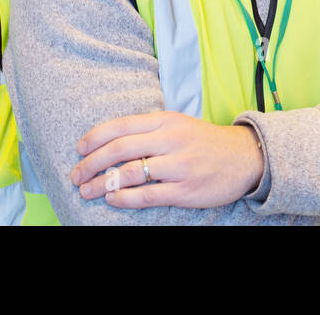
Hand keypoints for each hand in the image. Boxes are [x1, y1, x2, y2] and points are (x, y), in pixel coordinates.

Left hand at [71, 111, 264, 208]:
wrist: (244, 157)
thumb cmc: (203, 141)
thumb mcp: (177, 125)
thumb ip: (148, 130)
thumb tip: (108, 143)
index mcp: (166, 120)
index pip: (121, 126)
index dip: (95, 138)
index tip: (80, 149)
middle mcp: (170, 139)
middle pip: (120, 149)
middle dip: (91, 163)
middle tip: (76, 175)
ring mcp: (179, 165)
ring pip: (131, 173)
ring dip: (102, 184)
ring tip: (87, 191)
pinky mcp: (185, 189)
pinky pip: (147, 195)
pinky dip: (124, 198)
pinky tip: (112, 199)